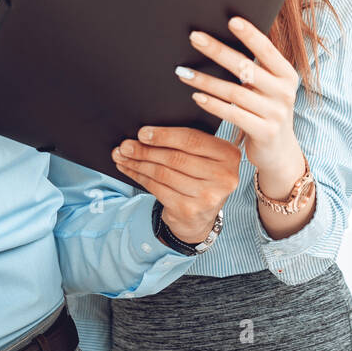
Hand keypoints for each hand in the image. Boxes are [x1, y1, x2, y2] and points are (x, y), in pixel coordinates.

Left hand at [112, 126, 240, 243]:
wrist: (202, 217)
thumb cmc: (201, 177)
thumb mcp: (206, 158)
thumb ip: (188, 144)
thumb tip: (146, 134)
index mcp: (229, 155)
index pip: (193, 140)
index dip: (165, 136)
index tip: (142, 133)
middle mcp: (223, 176)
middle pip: (175, 158)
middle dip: (146, 150)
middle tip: (125, 146)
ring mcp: (207, 196)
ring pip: (163, 174)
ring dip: (138, 164)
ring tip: (123, 156)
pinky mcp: (189, 210)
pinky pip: (157, 189)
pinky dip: (140, 177)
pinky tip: (130, 170)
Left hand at [175, 16, 301, 177]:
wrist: (280, 152)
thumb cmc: (267, 111)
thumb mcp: (269, 88)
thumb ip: (256, 69)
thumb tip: (224, 40)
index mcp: (287, 75)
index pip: (267, 50)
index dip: (250, 35)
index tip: (231, 20)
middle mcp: (285, 92)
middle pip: (246, 68)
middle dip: (218, 50)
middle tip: (195, 37)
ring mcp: (276, 113)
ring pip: (234, 92)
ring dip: (206, 80)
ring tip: (183, 72)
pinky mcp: (264, 132)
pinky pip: (233, 114)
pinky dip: (213, 104)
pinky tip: (196, 96)